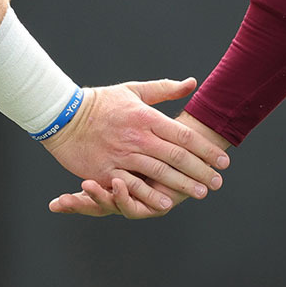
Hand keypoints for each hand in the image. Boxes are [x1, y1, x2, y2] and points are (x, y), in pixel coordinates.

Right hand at [40, 83, 229, 216]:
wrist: (63, 116)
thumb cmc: (101, 102)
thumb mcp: (133, 90)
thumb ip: (164, 89)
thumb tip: (192, 83)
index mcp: (145, 117)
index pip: (182, 135)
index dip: (205, 149)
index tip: (222, 160)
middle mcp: (137, 137)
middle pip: (176, 156)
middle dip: (200, 170)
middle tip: (218, 182)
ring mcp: (121, 155)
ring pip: (158, 172)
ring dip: (182, 184)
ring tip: (201, 193)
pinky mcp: (106, 171)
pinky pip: (132, 186)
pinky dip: (150, 195)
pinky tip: (166, 203)